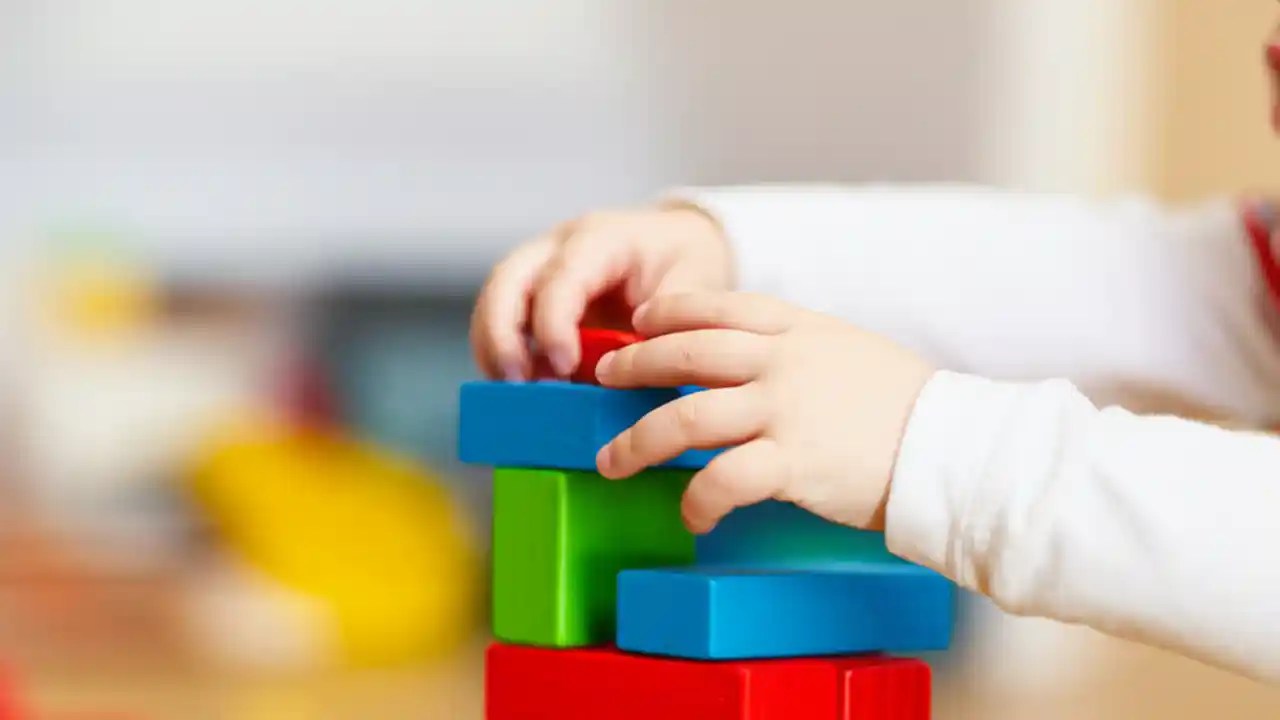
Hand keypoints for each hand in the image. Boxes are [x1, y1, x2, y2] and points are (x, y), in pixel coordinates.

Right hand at [470, 204, 732, 380]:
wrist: (676, 243)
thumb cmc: (683, 260)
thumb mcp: (693, 284)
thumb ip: (668, 326)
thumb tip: (639, 371)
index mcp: (601, 238)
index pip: (561, 276)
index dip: (554, 323)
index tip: (564, 366)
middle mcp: (558, 246)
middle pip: (507, 280)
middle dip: (501, 333)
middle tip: (514, 381)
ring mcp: (539, 267)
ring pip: (495, 299)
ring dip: (494, 347)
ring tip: (512, 391)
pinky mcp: (532, 295)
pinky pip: (503, 320)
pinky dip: (503, 354)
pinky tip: (522, 387)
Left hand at [594, 292, 934, 533]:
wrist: (953, 447)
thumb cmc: (908, 405)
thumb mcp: (850, 350)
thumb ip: (799, 349)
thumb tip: (754, 364)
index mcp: (799, 328)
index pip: (718, 306)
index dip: (670, 311)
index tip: (640, 322)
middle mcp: (783, 362)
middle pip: (684, 353)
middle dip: (633, 365)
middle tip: (604, 378)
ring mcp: (783, 411)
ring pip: (685, 419)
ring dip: (638, 442)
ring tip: (612, 461)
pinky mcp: (791, 464)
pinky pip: (721, 481)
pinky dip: (696, 502)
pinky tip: (691, 516)